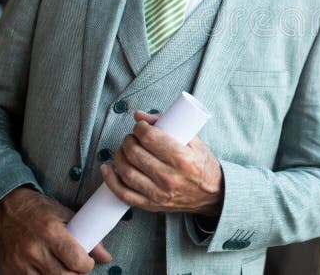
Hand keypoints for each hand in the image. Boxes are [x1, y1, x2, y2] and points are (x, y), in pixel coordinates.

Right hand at [0, 186, 111, 273]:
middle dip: (76, 274)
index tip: (87, 262)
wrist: (6, 207)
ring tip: (63, 268)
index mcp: (51, 232)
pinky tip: (46, 270)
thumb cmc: (39, 209)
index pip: (76, 261)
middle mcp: (34, 249)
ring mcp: (20, 261)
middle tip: (77, 267)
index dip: (87, 265)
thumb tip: (106, 257)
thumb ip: (88, 235)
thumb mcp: (66, 215)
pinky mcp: (9, 269)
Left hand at [102, 111, 223, 215]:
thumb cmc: (203, 165)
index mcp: (182, 159)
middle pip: (135, 154)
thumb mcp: (195, 141)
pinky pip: (124, 194)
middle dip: (129, 140)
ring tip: (123, 149)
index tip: (141, 126)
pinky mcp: (151, 205)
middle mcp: (169, 177)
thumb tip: (139, 115)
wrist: (213, 195)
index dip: (140, 128)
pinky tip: (107, 168)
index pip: (150, 138)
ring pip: (127, 172)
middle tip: (132, 137)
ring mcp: (159, 193)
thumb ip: (169, 125)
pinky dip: (111, 180)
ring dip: (119, 156)